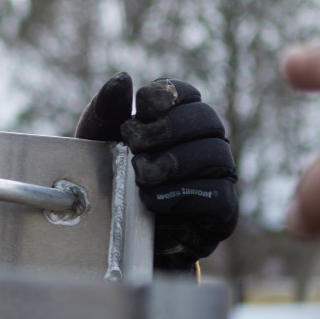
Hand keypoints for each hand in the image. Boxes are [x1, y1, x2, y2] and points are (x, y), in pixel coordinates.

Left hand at [76, 72, 237, 268]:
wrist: (118, 240)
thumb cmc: (110, 182)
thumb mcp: (97, 145)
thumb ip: (107, 111)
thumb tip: (123, 78)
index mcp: (179, 121)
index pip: (187, 94)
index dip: (166, 95)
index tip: (143, 107)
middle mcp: (206, 144)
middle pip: (207, 118)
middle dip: (168, 128)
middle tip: (135, 144)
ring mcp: (219, 177)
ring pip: (215, 154)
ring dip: (173, 162)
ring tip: (141, 177)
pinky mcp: (222, 212)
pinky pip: (217, 195)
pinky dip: (181, 195)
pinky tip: (153, 200)